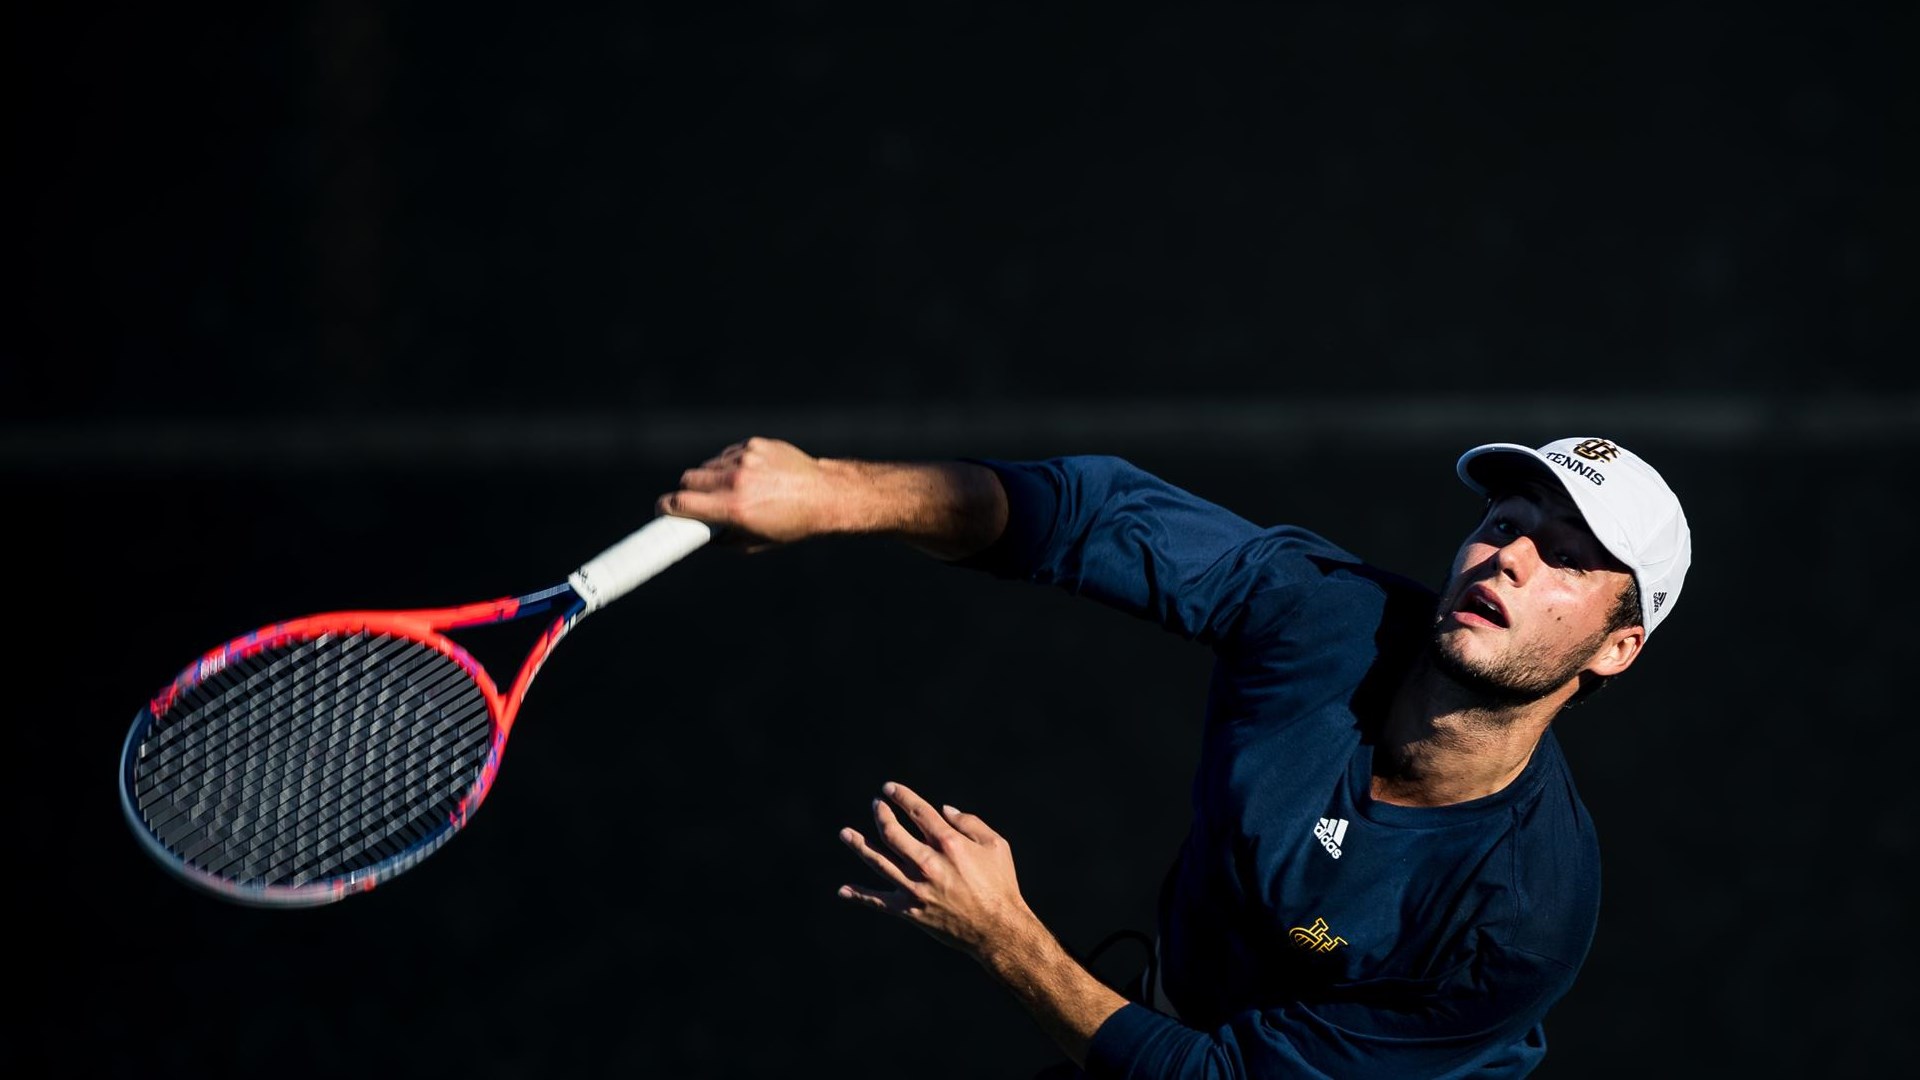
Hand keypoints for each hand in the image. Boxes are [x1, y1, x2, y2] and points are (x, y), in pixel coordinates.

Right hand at [657, 436, 841, 551]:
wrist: (826, 495)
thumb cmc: (793, 524)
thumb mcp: (756, 542)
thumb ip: (722, 540)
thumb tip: (700, 535)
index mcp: (735, 509)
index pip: (681, 503)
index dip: (666, 508)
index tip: (663, 511)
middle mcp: (737, 481)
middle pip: (688, 480)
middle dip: (689, 493)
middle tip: (700, 502)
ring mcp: (745, 459)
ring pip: (707, 466)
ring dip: (711, 478)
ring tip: (733, 490)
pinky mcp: (754, 444)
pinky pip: (726, 454)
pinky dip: (729, 465)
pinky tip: (749, 475)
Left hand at [838, 781, 1038, 958]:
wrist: (997, 929)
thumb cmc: (1000, 884)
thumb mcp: (995, 845)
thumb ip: (970, 822)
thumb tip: (944, 809)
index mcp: (949, 843)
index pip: (917, 811)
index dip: (901, 796)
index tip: (888, 789)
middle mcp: (928, 863)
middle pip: (892, 832)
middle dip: (881, 815)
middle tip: (876, 805)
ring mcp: (915, 888)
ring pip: (878, 862)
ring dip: (859, 845)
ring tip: (845, 833)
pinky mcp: (909, 911)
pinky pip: (878, 901)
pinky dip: (860, 895)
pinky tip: (843, 890)